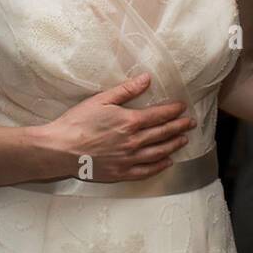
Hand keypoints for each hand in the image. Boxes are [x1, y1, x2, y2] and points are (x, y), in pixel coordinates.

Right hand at [34, 73, 193, 181]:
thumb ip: (126, 90)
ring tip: (183, 140)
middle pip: (163, 133)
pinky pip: (147, 171)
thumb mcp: (101, 100)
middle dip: (179, 127)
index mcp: (130, 121)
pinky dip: (160, 166)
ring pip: (159, 152)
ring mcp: (129, 159)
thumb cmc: (78, 122)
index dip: (173, 110)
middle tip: (190, 123)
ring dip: (174, 145)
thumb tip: (146, 79)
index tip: (182, 107)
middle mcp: (134, 141)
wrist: (61, 149)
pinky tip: (167, 162)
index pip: (159, 115)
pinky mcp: (122, 173)